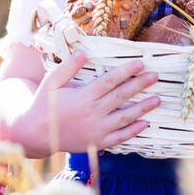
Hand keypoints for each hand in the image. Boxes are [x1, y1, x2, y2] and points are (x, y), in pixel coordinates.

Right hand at [26, 50, 160, 154]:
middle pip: (121, 96)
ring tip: (157, 99)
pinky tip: (145, 123)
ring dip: (143, 108)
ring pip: (125, 118)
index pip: (110, 81)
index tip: (141, 63)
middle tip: (155, 77)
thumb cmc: (44, 105)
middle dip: (140, 85)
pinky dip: (133, 131)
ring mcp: (96, 130)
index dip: (126, 71)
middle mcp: (93, 113)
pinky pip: (120, 138)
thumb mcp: (52, 82)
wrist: (36, 134)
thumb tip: (83, 51)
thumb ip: (68, 67)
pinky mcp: (97, 143)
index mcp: (83, 96)